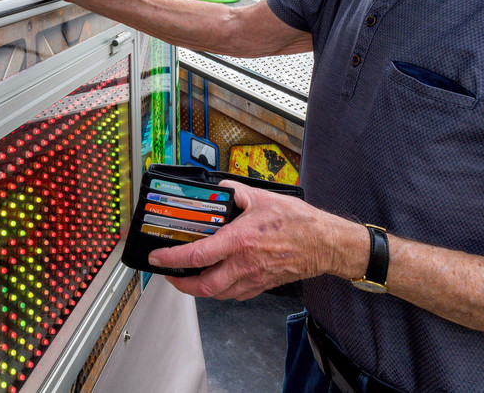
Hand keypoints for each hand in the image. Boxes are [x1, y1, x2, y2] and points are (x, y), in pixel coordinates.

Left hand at [148, 182, 362, 299]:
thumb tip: (219, 189)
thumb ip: (234, 191)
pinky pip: (236, 294)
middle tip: (169, 275)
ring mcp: (254, 278)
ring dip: (200, 289)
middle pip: (203, 286)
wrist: (325, 243)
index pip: (196, 255)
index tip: (157, 258)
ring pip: (218, 294)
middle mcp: (244, 264)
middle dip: (180, 284)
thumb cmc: (299, 222)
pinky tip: (218, 279)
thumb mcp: (261, 197)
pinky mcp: (263, 285)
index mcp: (239, 241)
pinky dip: (221, 290)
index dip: (172, 259)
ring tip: (189, 278)